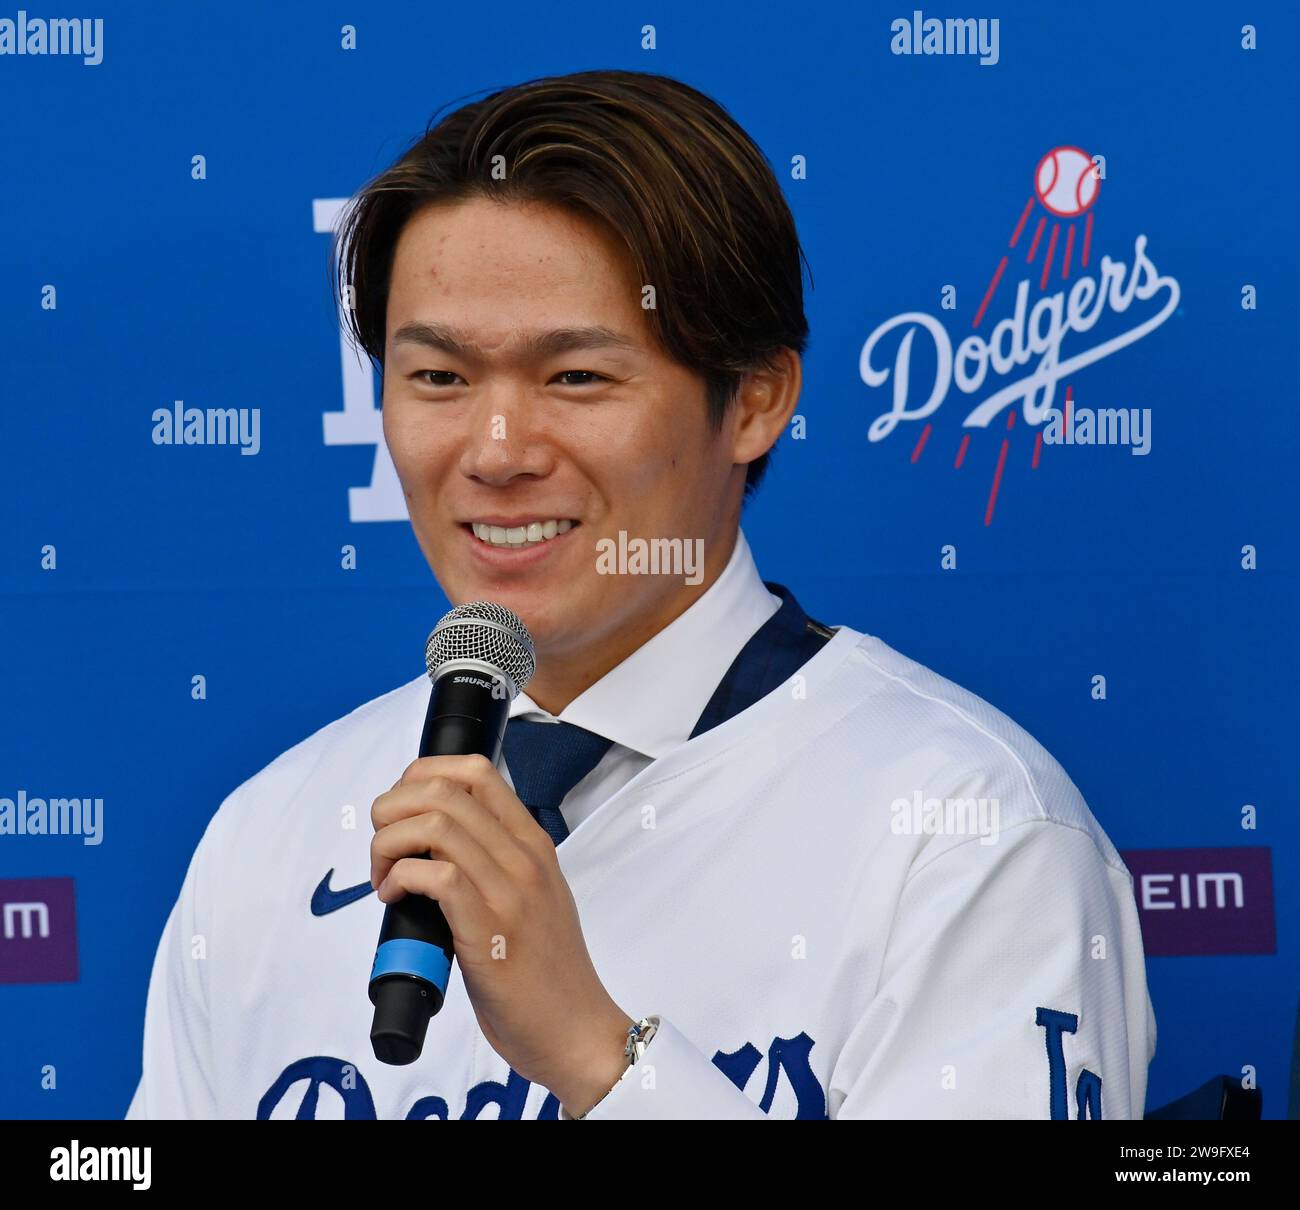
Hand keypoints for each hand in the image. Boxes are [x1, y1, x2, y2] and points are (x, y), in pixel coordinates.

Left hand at [370, 753, 634, 1114]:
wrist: (577, 1030)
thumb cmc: (548, 973)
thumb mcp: (535, 898)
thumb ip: (499, 864)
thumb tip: (437, 846)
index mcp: (534, 845)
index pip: (477, 771)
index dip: (423, 774)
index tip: (401, 807)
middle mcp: (524, 859)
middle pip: (446, 790)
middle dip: (393, 808)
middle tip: (382, 845)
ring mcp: (509, 893)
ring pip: (435, 825)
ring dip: (389, 842)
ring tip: (384, 875)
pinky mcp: (488, 931)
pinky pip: (436, 876)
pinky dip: (400, 877)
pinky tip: (394, 898)